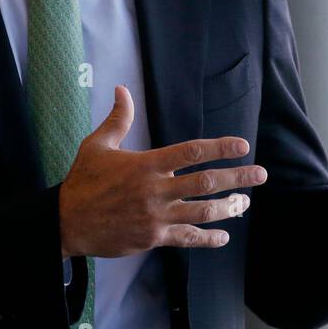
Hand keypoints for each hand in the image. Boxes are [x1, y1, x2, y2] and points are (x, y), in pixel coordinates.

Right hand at [58, 85, 268, 258]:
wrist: (66, 222)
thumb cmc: (82, 181)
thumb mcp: (97, 145)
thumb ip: (118, 119)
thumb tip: (123, 90)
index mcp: (146, 164)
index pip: (191, 152)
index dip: (220, 147)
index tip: (242, 145)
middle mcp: (155, 190)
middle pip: (205, 182)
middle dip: (237, 178)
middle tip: (261, 174)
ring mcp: (156, 216)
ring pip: (202, 212)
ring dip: (229, 207)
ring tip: (245, 203)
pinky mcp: (153, 238)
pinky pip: (187, 238)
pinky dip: (208, 238)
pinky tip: (224, 236)